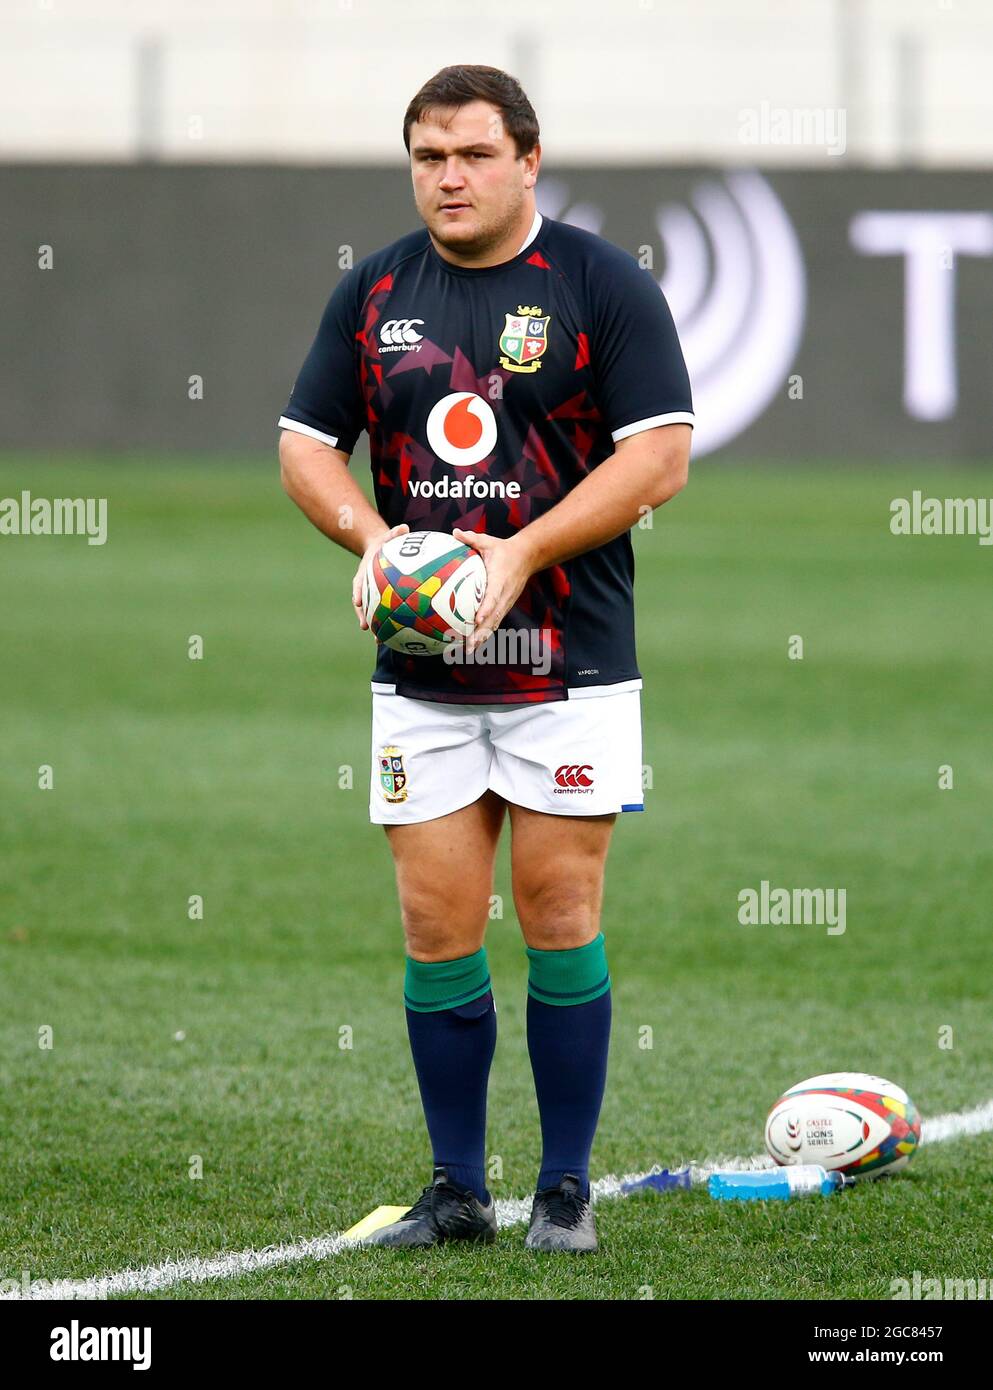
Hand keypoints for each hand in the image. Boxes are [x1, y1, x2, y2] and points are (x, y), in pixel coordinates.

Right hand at [352, 523, 408, 628]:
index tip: (356, 601)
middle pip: (361, 604)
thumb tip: (405, 527)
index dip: (357, 593)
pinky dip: (388, 624)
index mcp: (364, 574)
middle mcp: (365, 588)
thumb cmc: (385, 544)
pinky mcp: (380, 600)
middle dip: (363, 617)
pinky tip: (397, 637)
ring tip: (379, 641)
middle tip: (367, 628)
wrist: (379, 550)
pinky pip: (383, 613)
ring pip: (371, 613)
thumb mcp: (388, 536)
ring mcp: (371, 596)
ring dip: (374, 627)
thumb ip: (395, 533)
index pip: (358, 584)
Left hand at [452, 528, 535, 653]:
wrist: (527, 557)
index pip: (493, 596)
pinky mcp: (504, 606)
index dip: (486, 608)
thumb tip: (454, 532)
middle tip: (468, 645)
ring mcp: (506, 602)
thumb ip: (471, 538)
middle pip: (494, 618)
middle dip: (481, 632)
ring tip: (468, 650)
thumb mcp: (488, 541)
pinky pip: (494, 622)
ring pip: (494, 624)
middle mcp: (504, 594)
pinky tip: (473, 644)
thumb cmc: (503, 549)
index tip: (477, 619)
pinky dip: (485, 634)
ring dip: (482, 637)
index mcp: (500, 579)